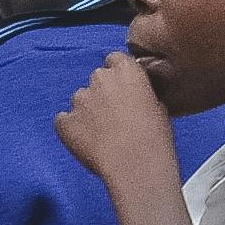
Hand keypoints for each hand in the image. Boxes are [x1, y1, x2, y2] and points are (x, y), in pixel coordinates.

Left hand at [56, 44, 178, 189]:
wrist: (136, 165)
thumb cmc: (154, 139)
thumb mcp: (160, 108)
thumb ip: (142, 95)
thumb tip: (137, 101)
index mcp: (126, 71)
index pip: (116, 59)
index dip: (119, 75)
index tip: (124, 88)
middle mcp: (100, 78)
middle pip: (97, 79)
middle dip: (103, 93)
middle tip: (115, 116)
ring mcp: (79, 99)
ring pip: (80, 100)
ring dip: (88, 111)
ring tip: (102, 134)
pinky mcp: (65, 121)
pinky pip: (64, 120)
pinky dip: (72, 128)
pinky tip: (86, 141)